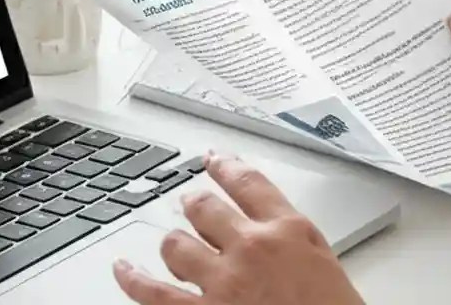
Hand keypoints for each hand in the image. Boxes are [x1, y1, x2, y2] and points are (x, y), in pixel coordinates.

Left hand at [113, 152, 364, 304]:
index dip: (225, 167)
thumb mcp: (327, 266)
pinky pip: (152, 293)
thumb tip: (279, 236)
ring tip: (172, 244)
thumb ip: (296, 245)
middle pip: (206, 207)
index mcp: (289, 231)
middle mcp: (251, 247)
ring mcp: (222, 281)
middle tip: (190, 203)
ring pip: (176, 243)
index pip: (248, 182)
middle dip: (194, 204)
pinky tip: (123, 270)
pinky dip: (132, 279)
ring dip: (173, 244)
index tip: (214, 160)